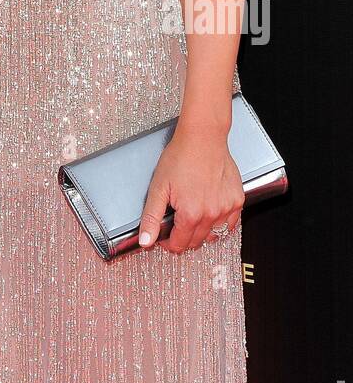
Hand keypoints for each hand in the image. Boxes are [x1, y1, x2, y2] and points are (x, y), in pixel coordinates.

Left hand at [138, 126, 243, 252]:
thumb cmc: (181, 156)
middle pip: (196, 242)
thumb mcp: (158, 187)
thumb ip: (152, 217)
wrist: (203, 137)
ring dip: (201, 232)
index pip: (179, 245)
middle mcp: (212, 214)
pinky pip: (230, 224)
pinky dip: (219, 224)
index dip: (168, 243)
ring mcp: (227, 208)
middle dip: (183, 237)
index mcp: (191, 214)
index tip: (164, 236)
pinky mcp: (237, 200)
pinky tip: (209, 212)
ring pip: (214, 235)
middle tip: (175, 223)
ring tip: (191, 216)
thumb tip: (146, 241)